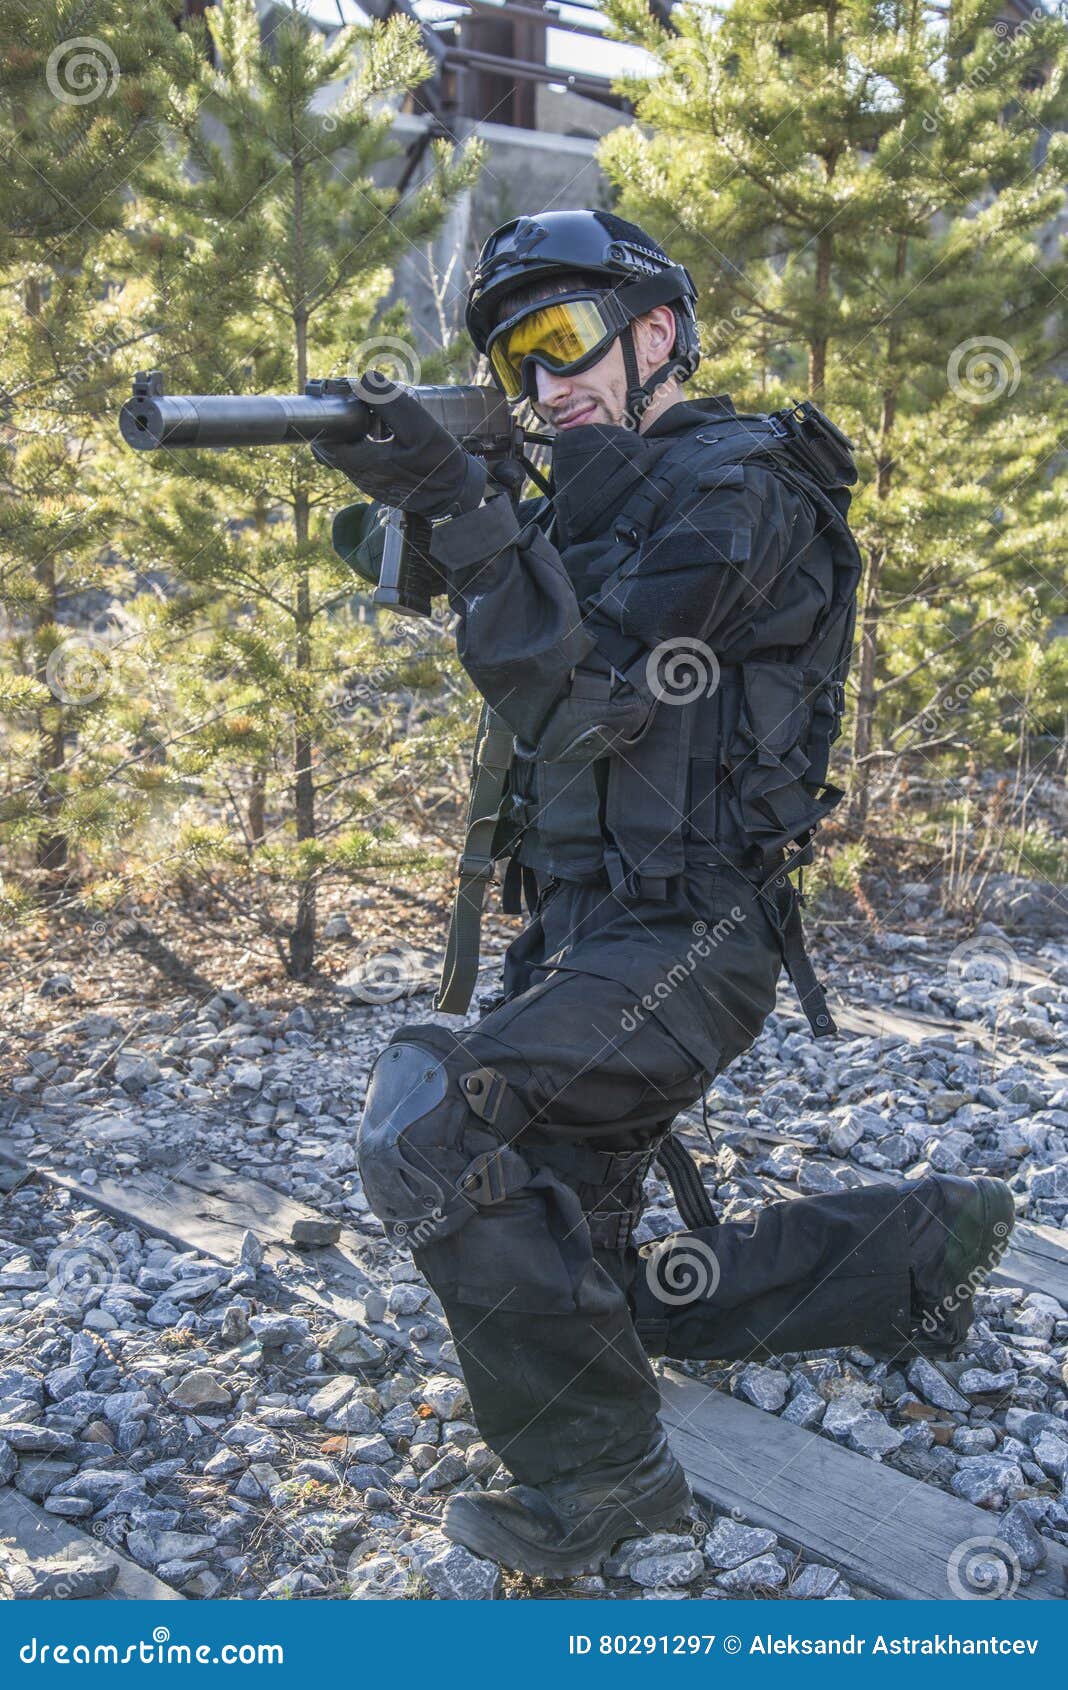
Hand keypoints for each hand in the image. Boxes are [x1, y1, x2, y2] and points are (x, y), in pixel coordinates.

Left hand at [310, 372, 486, 517]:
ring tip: (366, 416)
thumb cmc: (438, 460)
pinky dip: (360, 446)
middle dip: (335, 426)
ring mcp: (367, 483)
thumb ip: (388, 401)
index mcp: (366, 463)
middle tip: (349, 405)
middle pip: (330, 449)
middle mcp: (361, 476)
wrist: (454, 492)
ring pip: (343, 456)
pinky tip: (378, 434)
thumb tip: (364, 380)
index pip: (326, 442)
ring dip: (348, 435)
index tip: (333, 400)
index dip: (325, 420)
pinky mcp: (376, 485)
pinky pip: (357, 462)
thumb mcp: (418, 425)